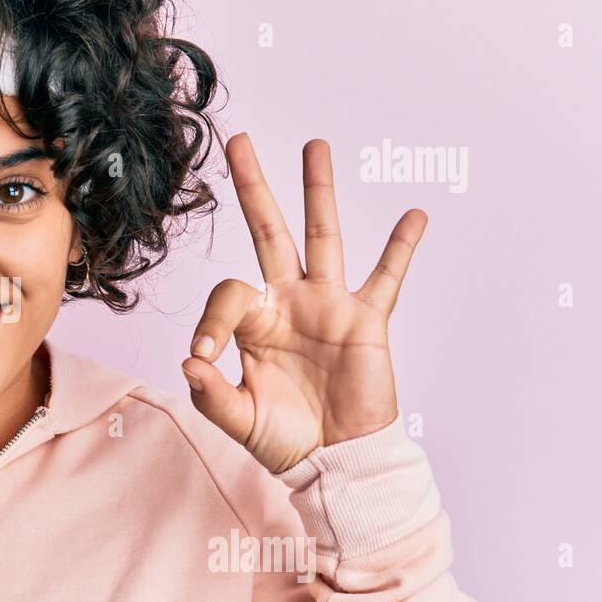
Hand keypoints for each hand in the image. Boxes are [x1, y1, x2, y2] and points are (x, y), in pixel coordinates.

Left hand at [181, 134, 426, 473]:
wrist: (334, 461)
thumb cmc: (284, 440)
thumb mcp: (238, 419)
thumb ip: (211, 393)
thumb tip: (188, 362)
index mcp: (252, 322)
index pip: (226, 295)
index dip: (210, 322)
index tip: (203, 355)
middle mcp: (287, 301)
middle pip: (267, 231)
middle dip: (253, 187)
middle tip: (237, 141)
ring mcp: (328, 305)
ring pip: (322, 236)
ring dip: (318, 191)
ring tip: (314, 145)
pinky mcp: (366, 320)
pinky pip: (386, 278)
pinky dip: (401, 249)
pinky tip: (413, 215)